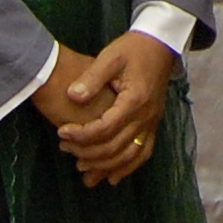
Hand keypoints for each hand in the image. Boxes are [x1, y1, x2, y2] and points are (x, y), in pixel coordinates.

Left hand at [56, 32, 178, 186]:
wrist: (160, 45)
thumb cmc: (133, 49)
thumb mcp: (110, 56)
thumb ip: (91, 77)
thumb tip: (72, 95)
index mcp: (135, 100)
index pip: (105, 128)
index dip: (81, 134)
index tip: (61, 131)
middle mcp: (146, 116)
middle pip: (115, 147)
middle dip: (87, 153)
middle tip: (64, 148)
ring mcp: (152, 122)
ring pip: (129, 156)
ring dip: (105, 167)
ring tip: (81, 168)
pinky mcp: (154, 124)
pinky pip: (143, 153)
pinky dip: (128, 168)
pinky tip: (112, 178)